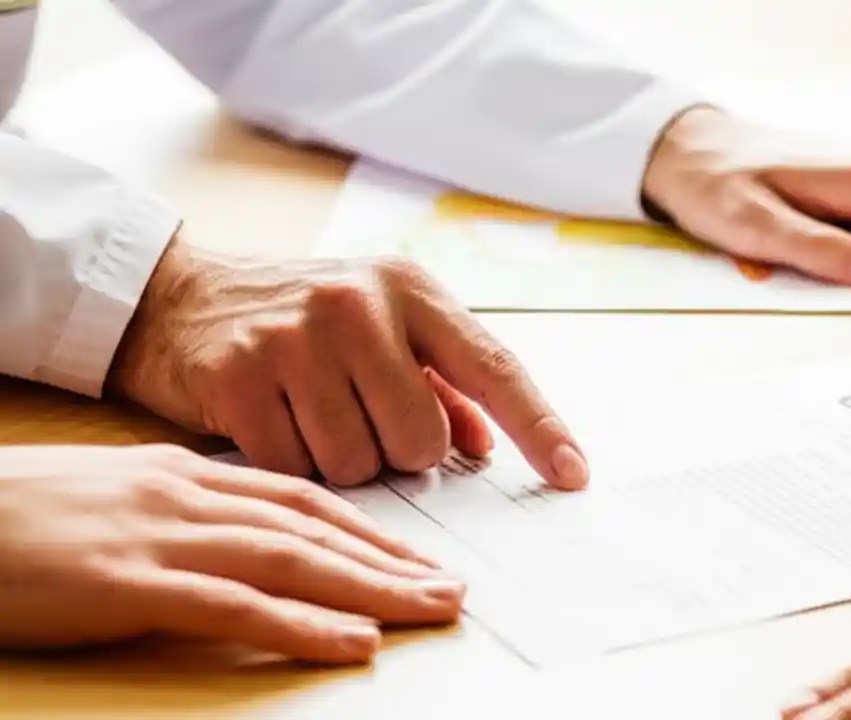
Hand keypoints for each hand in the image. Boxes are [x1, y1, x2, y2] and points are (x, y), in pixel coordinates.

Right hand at [0, 444, 462, 662]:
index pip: (302, 498)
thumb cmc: (17, 513)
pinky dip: (301, 627)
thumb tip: (242, 537)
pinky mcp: (128, 584)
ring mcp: (161, 537)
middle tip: (452, 589)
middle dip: (391, 561)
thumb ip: (183, 512)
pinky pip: (234, 608)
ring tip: (429, 611)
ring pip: (292, 561)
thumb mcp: (115, 497)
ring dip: (371, 588)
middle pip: (314, 528)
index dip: (369, 528)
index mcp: (187, 475)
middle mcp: (188, 497)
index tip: (417, 555)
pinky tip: (350, 642)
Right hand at [108, 239, 587, 488]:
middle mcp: (358, 306)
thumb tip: (484, 445)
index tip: (573, 475)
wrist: (183, 294)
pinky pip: (295, 468)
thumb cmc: (304, 316)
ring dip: (342, 459)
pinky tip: (273, 417)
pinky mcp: (239, 376)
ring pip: (359, 464)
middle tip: (360, 415)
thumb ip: (442, 383)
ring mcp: (295, 338)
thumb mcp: (382, 324)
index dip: (539, 427)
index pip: (494, 367)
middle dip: (399, 451)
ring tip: (312, 411)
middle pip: (421, 442)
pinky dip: (291, 461)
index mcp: (409, 288)